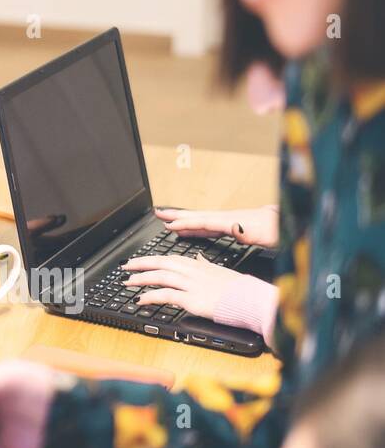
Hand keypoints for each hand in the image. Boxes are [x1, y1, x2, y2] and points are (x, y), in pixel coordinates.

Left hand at [122, 253, 255, 319]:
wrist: (251, 300)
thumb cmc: (238, 288)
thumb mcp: (219, 271)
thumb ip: (205, 265)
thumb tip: (198, 259)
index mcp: (196, 264)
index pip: (167, 258)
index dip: (150, 259)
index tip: (137, 261)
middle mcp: (191, 271)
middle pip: (159, 263)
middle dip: (139, 265)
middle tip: (125, 268)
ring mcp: (191, 285)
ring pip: (160, 277)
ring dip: (141, 279)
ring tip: (128, 283)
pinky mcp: (192, 299)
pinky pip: (166, 295)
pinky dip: (151, 296)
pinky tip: (141, 300)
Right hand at [155, 205, 277, 247]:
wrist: (290, 225)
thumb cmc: (279, 232)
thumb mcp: (266, 234)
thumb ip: (249, 232)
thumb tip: (234, 229)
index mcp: (234, 222)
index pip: (205, 222)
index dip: (186, 224)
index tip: (169, 225)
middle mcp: (229, 219)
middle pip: (198, 216)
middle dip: (178, 215)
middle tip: (158, 213)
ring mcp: (230, 222)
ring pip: (202, 220)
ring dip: (184, 220)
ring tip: (169, 221)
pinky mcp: (234, 228)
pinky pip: (209, 226)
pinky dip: (197, 227)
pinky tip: (192, 231)